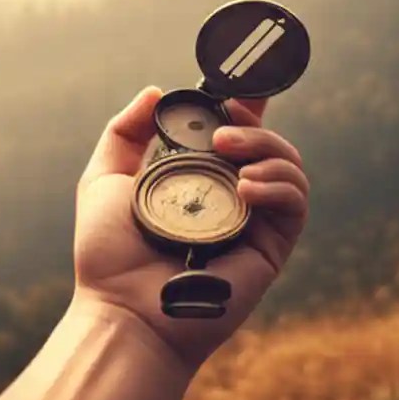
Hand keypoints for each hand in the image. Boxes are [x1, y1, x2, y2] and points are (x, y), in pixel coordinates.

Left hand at [72, 86, 308, 372]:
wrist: (123, 310)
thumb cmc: (108, 256)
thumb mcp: (103, 179)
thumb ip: (125, 132)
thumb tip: (156, 91)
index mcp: (199, 179)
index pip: (235, 133)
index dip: (244, 105)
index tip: (233, 89)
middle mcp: (231, 197)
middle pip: (268, 144)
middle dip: (254, 124)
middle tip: (224, 128)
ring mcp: (253, 223)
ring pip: (288, 168)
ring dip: (268, 150)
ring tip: (231, 155)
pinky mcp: (271, 249)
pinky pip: (295, 205)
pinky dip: (279, 185)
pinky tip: (247, 187)